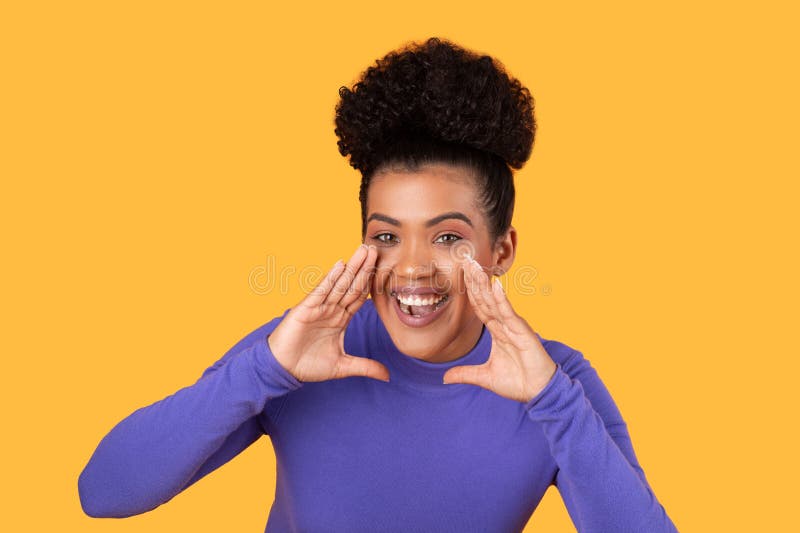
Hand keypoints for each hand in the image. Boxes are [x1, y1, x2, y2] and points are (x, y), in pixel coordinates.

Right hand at [266, 244, 389, 382]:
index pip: (359, 297)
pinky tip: (340, 265)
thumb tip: (387, 376)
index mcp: (340, 319)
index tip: (384, 269)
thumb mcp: (343, 367)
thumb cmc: (308, 365)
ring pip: (339, 284)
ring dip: (351, 267)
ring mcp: (319, 307)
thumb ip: (365, 367)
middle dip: (364, 268)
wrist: (282, 369)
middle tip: (376, 249)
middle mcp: (331, 309)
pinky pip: (320, 291)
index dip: (371, 283)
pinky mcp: (305, 309)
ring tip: (363, 250)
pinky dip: (330, 278)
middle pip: (351, 285)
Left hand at [442, 257, 556, 402]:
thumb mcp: (485, 377)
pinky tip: (496, 286)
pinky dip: (503, 300)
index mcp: (497, 331)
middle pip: (486, 298)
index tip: (461, 273)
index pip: (480, 306)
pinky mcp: (523, 333)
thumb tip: (444, 378)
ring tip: (475, 267)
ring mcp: (514, 326)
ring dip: (485, 284)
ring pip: (496, 301)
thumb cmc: (517, 382)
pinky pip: (510, 314)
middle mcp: (505, 324)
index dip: (470, 290)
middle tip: (465, 260)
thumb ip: (465, 374)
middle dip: (475, 279)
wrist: (538, 393)